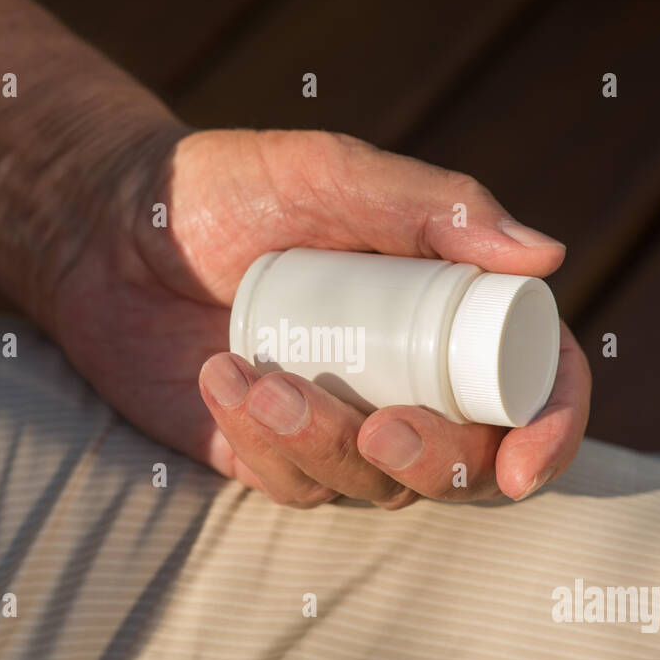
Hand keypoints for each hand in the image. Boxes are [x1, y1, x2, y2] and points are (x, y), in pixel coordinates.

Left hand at [45, 128, 589, 507]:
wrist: (110, 227)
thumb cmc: (228, 186)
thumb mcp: (326, 175)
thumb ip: (430, 206)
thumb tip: (545, 254)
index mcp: (448, 309)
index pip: (533, 382)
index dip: (549, 431)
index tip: (523, 462)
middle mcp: (410, 376)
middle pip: (467, 461)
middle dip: (435, 462)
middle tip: (378, 425)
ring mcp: (342, 422)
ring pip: (376, 482)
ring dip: (325, 444)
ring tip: (257, 375)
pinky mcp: (274, 453)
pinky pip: (296, 484)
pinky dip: (265, 443)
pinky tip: (219, 378)